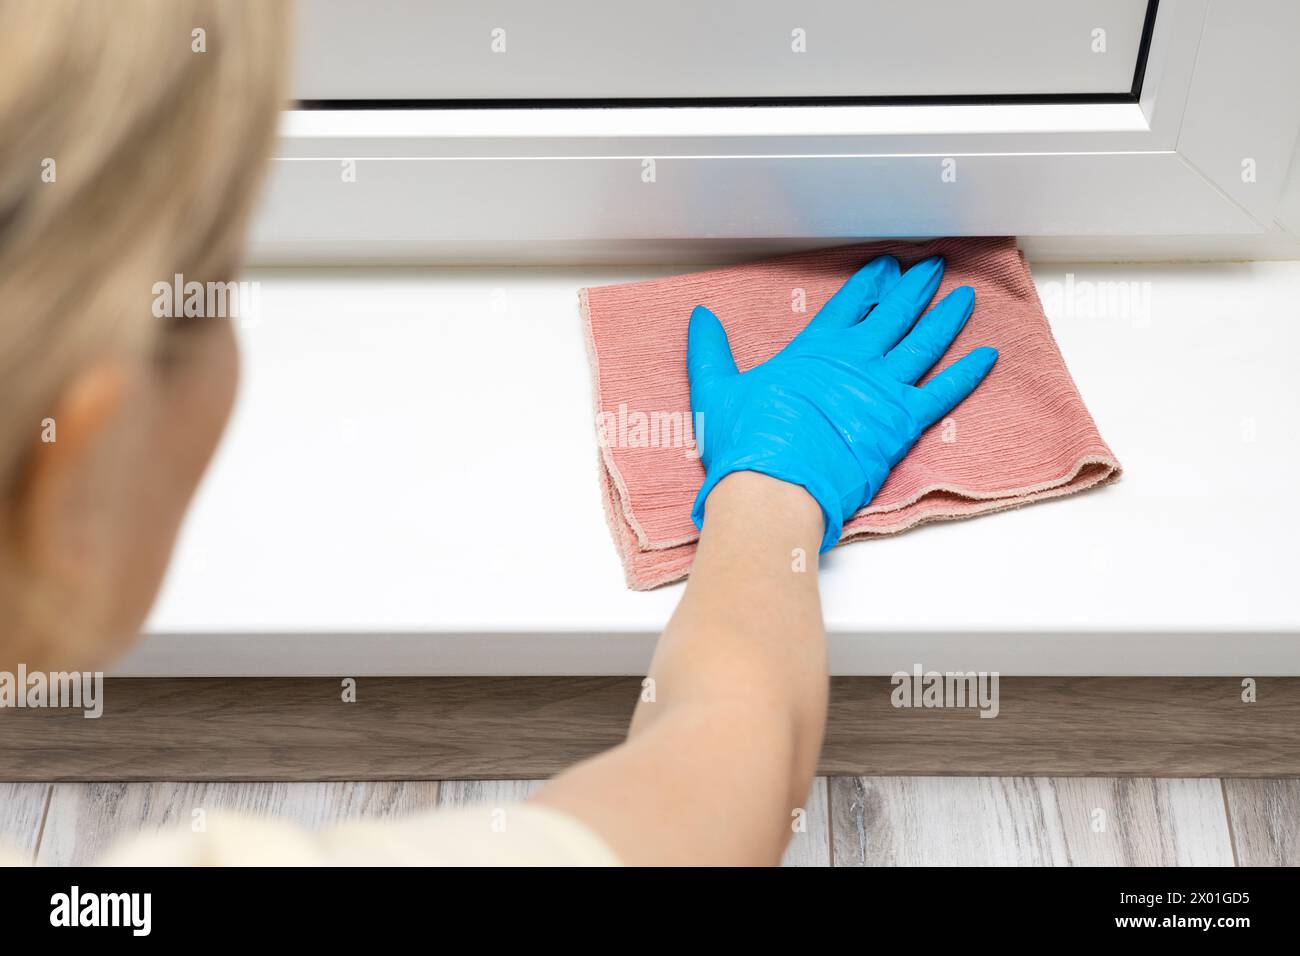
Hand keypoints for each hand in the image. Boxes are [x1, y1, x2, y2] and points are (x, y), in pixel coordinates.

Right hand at [687, 254, 996, 552]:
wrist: (774, 486)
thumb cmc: (746, 442)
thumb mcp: (716, 390)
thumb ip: (711, 351)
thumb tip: (699, 318)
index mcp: (814, 350)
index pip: (849, 305)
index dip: (869, 283)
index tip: (886, 265)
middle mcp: (855, 360)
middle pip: (893, 314)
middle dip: (914, 288)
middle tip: (932, 267)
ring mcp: (882, 389)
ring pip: (924, 343)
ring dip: (946, 318)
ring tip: (963, 297)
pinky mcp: (902, 423)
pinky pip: (943, 392)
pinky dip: (967, 373)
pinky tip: (987, 355)